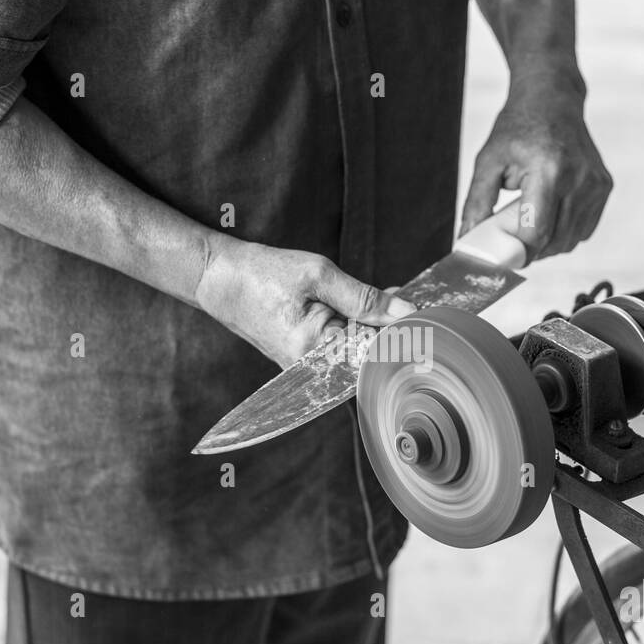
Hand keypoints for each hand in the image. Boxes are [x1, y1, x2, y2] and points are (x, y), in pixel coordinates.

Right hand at [196, 238, 415, 367]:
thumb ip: (365, 297)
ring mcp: (309, 368)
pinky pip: (342, 347)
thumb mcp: (319, 275)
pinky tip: (365, 306)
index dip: (402, 333)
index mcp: (317, 351)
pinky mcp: (306, 360)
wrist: (220, 280)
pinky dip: (356, 326)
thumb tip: (406, 313)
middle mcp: (313, 369)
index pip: (377, 353)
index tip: (423, 316)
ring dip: (374, 326)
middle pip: (369, 355)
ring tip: (386, 298)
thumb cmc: (264, 274)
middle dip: (390, 327)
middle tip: (404, 298)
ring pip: (358, 351)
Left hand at [461, 69, 612, 260]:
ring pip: (571, 241)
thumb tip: (466, 241)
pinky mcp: (604, 187)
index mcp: (549, 170)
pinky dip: (565, 233)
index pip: (536, 232)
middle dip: (530, 252)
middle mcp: (579, 178)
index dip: (517, 252)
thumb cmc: (517, 127)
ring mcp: (596, 184)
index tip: (501, 256)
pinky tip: (549, 216)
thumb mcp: (488, 161)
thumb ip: (476, 203)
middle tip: (510, 244)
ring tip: (528, 225)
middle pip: (554, 242)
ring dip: (547, 245)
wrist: (552, 99)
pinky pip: (584, 229)